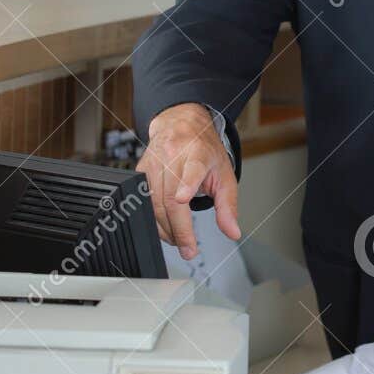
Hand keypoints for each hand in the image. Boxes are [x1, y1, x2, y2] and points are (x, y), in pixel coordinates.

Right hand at [137, 102, 239, 259]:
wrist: (181, 124)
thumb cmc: (204, 150)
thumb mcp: (224, 174)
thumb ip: (228, 205)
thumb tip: (232, 232)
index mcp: (197, 154)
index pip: (191, 169)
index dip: (186, 184)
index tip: (182, 198)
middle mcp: (173, 156)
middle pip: (170, 198)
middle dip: (179, 229)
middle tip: (189, 250)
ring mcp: (154, 162)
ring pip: (154, 203)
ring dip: (165, 229)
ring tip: (179, 242)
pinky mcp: (140, 170)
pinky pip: (143, 201)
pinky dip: (154, 219)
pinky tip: (164, 229)